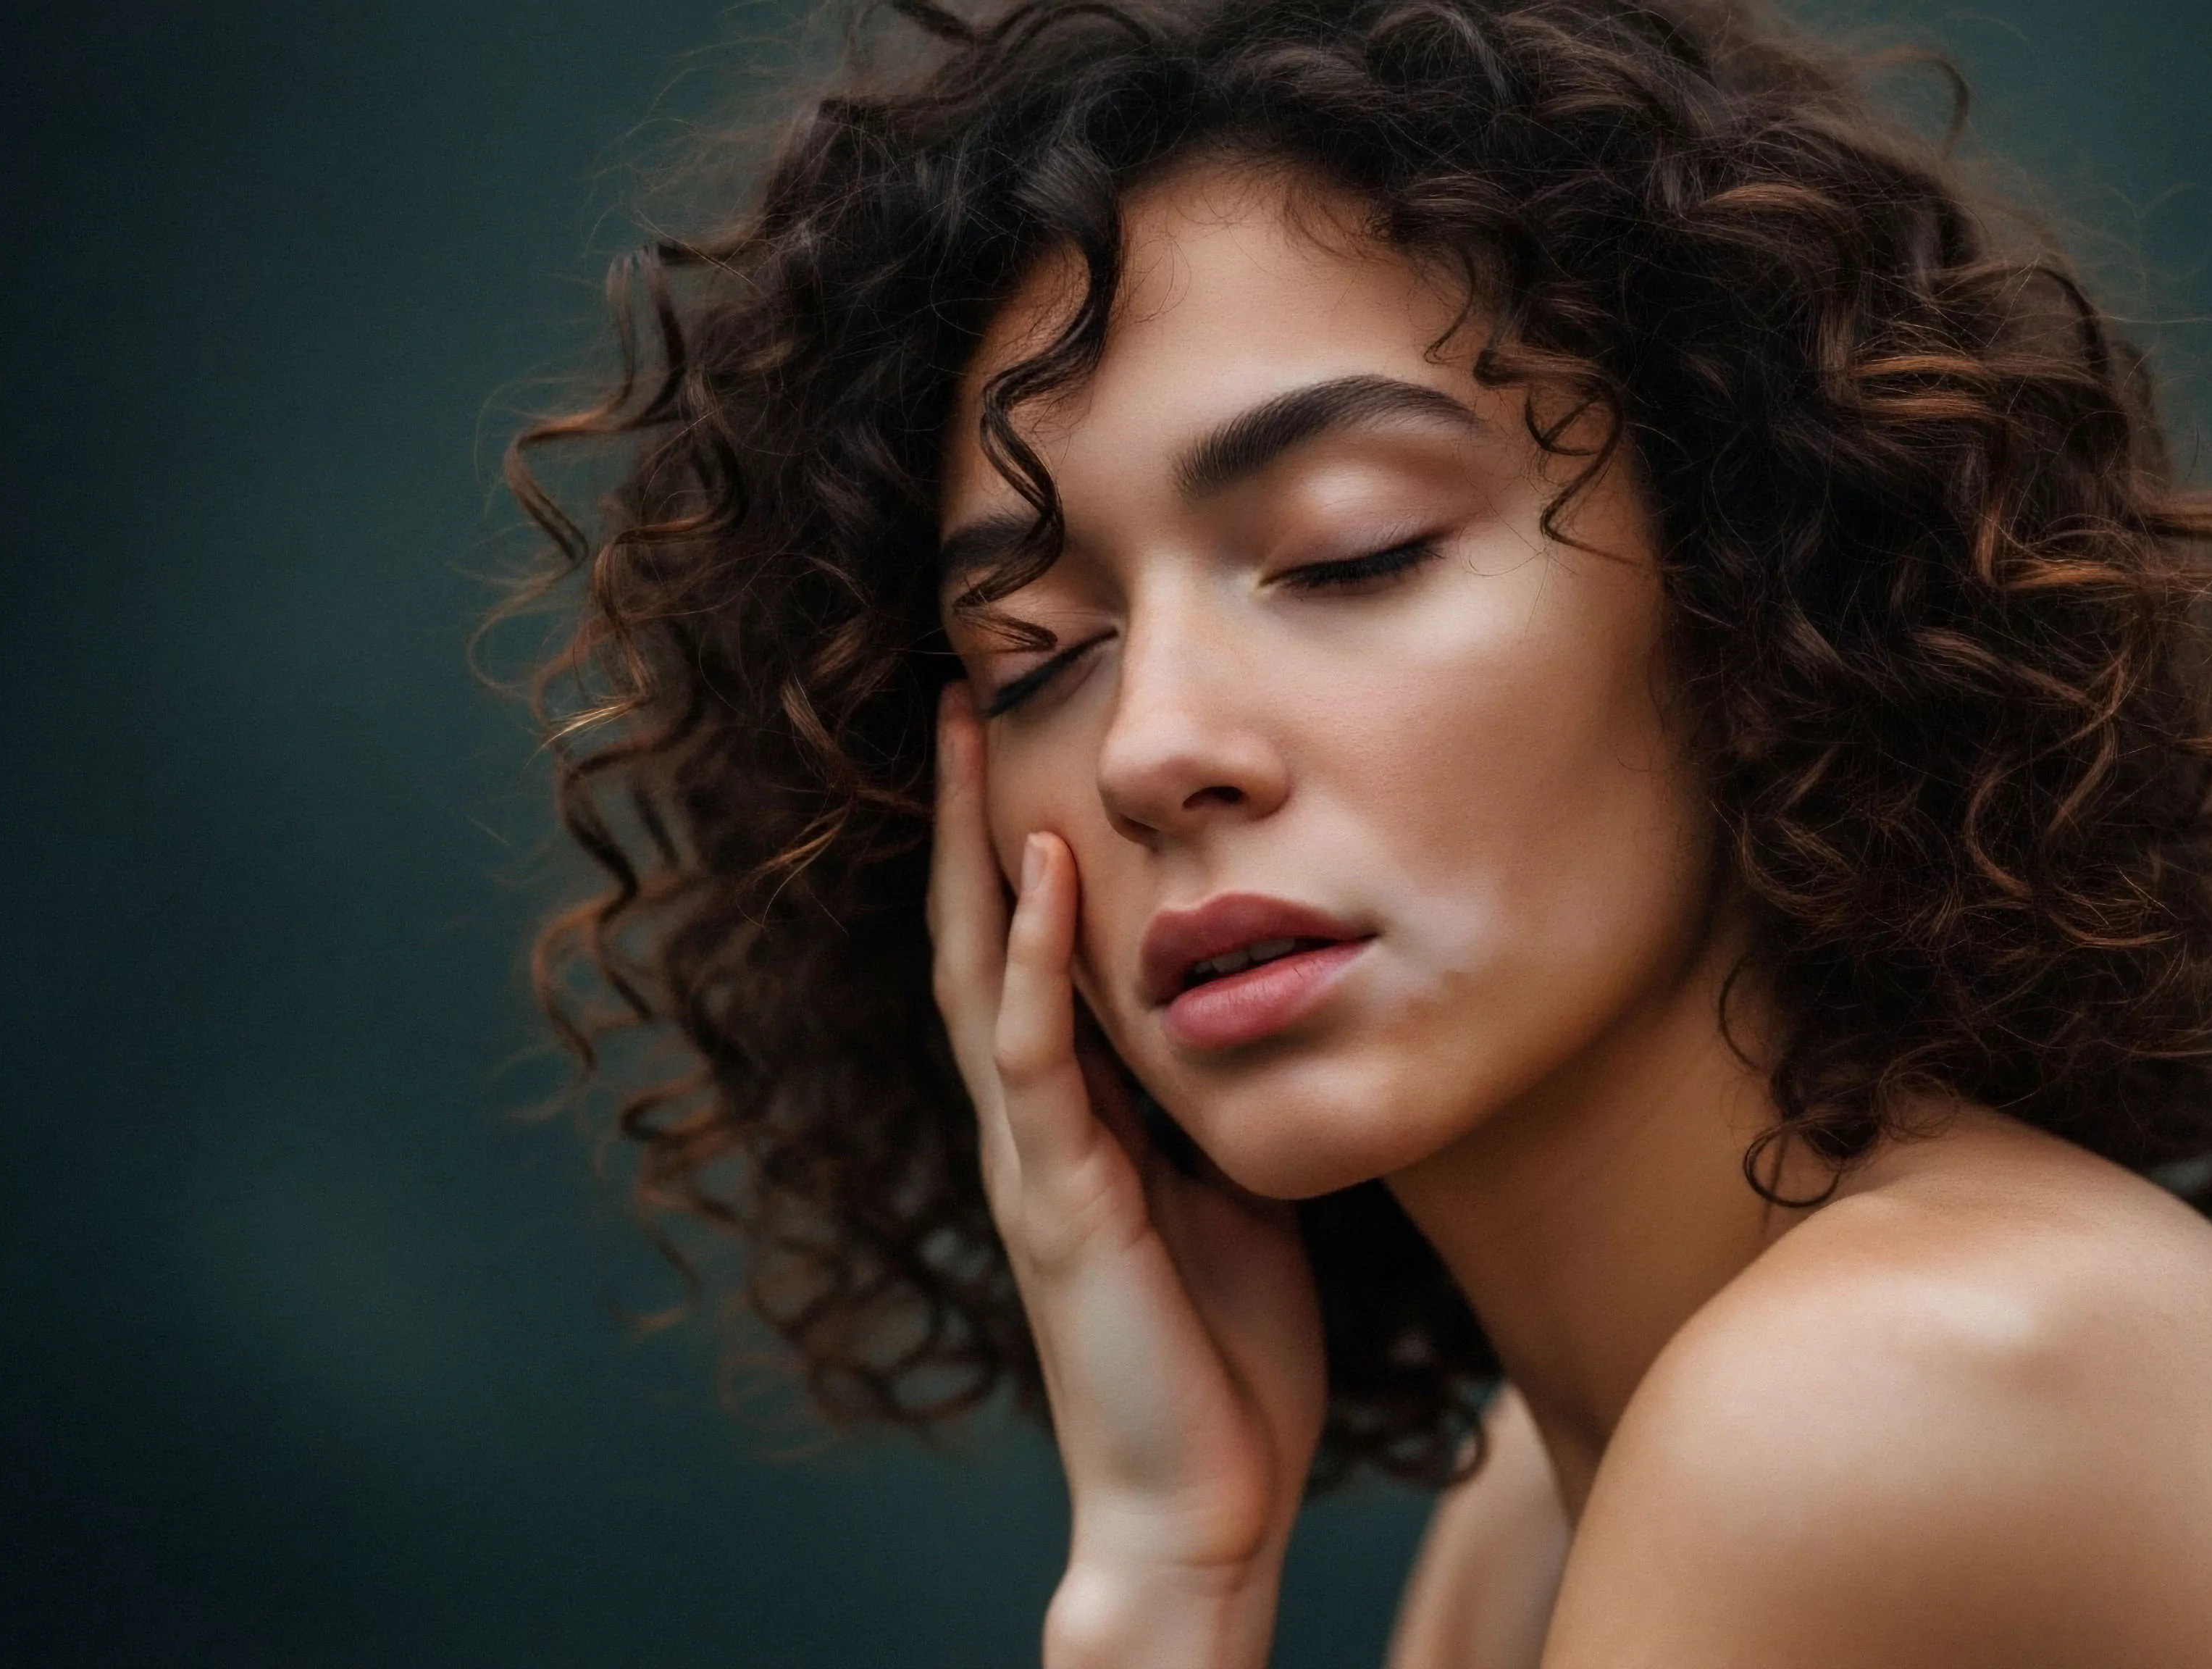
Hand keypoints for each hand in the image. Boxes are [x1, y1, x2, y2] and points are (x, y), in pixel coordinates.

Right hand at [926, 683, 1327, 1668]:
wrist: (1201, 1503)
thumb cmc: (1225, 1358)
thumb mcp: (1234, 1194)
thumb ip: (1215, 1107)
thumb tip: (1255, 1014)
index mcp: (1076, 1123)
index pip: (1027, 956)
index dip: (1016, 845)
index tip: (1022, 733)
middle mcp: (1034, 1127)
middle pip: (978, 937)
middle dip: (964, 816)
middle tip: (956, 691)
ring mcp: (1036, 1162)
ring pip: (982, 975)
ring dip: (978, 851)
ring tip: (970, 732)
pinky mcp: (1061, 1203)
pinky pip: (1035, 1058)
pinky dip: (1036, 959)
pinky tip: (1048, 871)